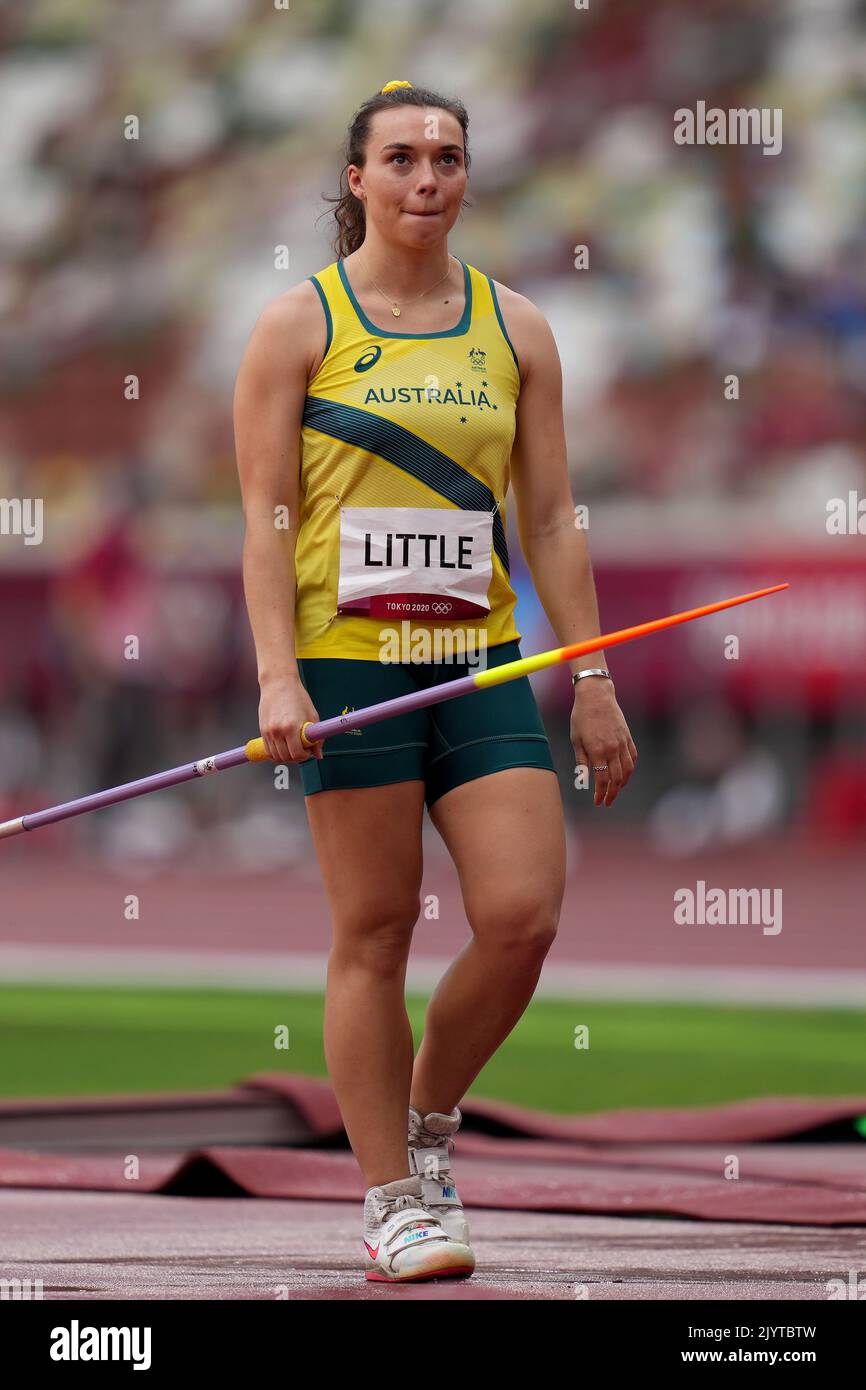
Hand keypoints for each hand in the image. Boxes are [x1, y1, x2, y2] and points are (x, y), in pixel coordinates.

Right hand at [258, 674, 323, 762]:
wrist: (278, 683)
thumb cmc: (297, 697)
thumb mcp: (312, 716)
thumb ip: (316, 738)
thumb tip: (318, 755)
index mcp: (291, 727)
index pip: (297, 754)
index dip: (304, 756)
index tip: (308, 752)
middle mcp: (277, 731)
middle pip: (286, 757)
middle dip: (296, 758)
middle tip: (302, 751)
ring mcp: (268, 732)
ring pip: (276, 756)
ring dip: (286, 757)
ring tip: (293, 749)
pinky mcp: (262, 731)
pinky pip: (268, 750)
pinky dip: (276, 754)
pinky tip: (283, 748)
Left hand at [571, 680, 636, 806]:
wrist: (596, 696)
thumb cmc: (581, 717)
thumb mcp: (576, 740)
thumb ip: (582, 761)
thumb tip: (584, 780)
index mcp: (597, 751)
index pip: (602, 780)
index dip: (601, 793)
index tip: (598, 802)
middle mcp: (612, 749)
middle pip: (616, 779)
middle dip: (612, 793)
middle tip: (607, 801)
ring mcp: (622, 743)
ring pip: (627, 770)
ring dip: (623, 784)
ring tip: (616, 791)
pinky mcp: (628, 737)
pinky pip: (633, 757)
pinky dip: (630, 769)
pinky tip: (625, 774)